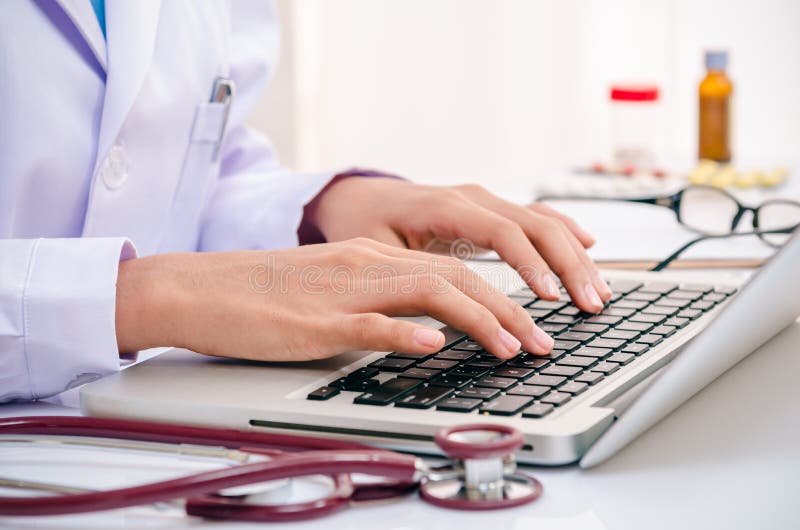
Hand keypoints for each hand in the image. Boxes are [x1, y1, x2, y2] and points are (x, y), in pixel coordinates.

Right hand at [115, 238, 554, 360]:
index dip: (501, 297)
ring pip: (427, 293)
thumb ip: (381, 304)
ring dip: (479, 320)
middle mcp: (367, 265)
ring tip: (513, 348)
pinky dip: (405, 331)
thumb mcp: (333, 292)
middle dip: (509, 311)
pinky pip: (368, 322)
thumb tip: (428, 329)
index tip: (531, 326)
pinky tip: (433, 345)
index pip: (452, 271)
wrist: (202, 288)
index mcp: (372, 258)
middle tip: (542, 344)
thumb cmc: (265, 296)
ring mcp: (343, 290)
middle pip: (455, 278)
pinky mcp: (316, 320)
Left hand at [306, 177, 611, 312]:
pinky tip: (588, 247)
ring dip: (575, 255)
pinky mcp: (489, 209)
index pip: (502, 232)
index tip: (551, 297)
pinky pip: (536, 216)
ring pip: (543, 220)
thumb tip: (431, 318)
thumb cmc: (363, 226)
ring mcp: (484, 200)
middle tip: (590, 304)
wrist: (359, 197)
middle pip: (536, 225)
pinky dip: (565, 232)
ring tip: (599, 291)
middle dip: (568, 265)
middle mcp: (472, 198)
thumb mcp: (373, 252)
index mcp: (445, 207)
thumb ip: (403, 276)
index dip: (531, 264)